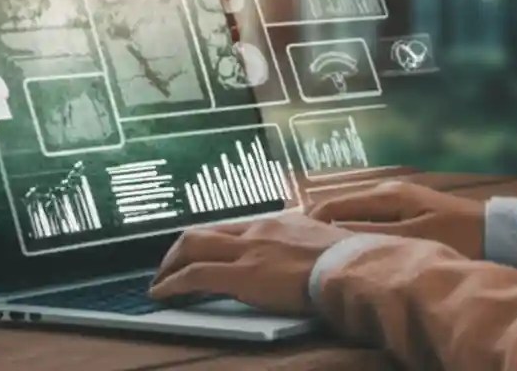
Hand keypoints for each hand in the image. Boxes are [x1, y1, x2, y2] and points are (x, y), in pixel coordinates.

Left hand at [149, 212, 352, 314]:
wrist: (355, 268)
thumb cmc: (352, 262)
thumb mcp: (328, 243)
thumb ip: (311, 246)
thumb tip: (314, 256)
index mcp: (278, 223)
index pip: (231, 228)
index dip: (209, 242)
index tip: (200, 255)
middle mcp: (257, 230)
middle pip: (203, 232)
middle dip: (178, 250)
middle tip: (168, 268)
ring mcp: (248, 251)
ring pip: (191, 247)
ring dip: (170, 265)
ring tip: (160, 283)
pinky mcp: (243, 275)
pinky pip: (195, 275)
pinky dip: (173, 284)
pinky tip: (162, 295)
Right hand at [308, 180, 483, 258]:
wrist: (497, 232)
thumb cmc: (457, 237)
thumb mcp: (413, 240)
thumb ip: (372, 236)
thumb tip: (331, 235)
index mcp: (385, 195)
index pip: (332, 205)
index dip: (308, 223)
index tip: (291, 243)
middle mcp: (386, 190)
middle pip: (338, 206)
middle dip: (318, 225)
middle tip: (299, 249)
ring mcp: (396, 198)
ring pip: (352, 212)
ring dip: (335, 229)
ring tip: (319, 251)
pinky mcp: (405, 208)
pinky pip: (367, 217)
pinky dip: (352, 229)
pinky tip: (349, 247)